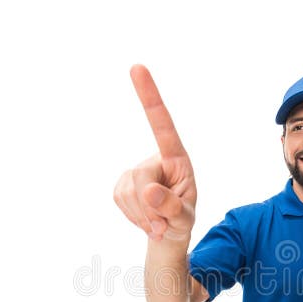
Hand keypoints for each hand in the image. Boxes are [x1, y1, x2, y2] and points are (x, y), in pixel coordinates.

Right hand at [113, 65, 196, 241]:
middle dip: (149, 207)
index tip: (137, 67)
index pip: (162, 125)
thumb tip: (149, 192)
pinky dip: (132, 216)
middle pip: (140, 177)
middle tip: (161, 226)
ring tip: (156, 224)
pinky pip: (117, 198)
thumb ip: (172, 206)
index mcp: (177, 158)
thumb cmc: (182, 220)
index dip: (149, 97)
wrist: (167, 233)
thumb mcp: (185, 218)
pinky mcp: (121, 183)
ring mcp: (135, 170)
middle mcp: (155, 157)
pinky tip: (144, 220)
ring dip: (142, 216)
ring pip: (127, 192)